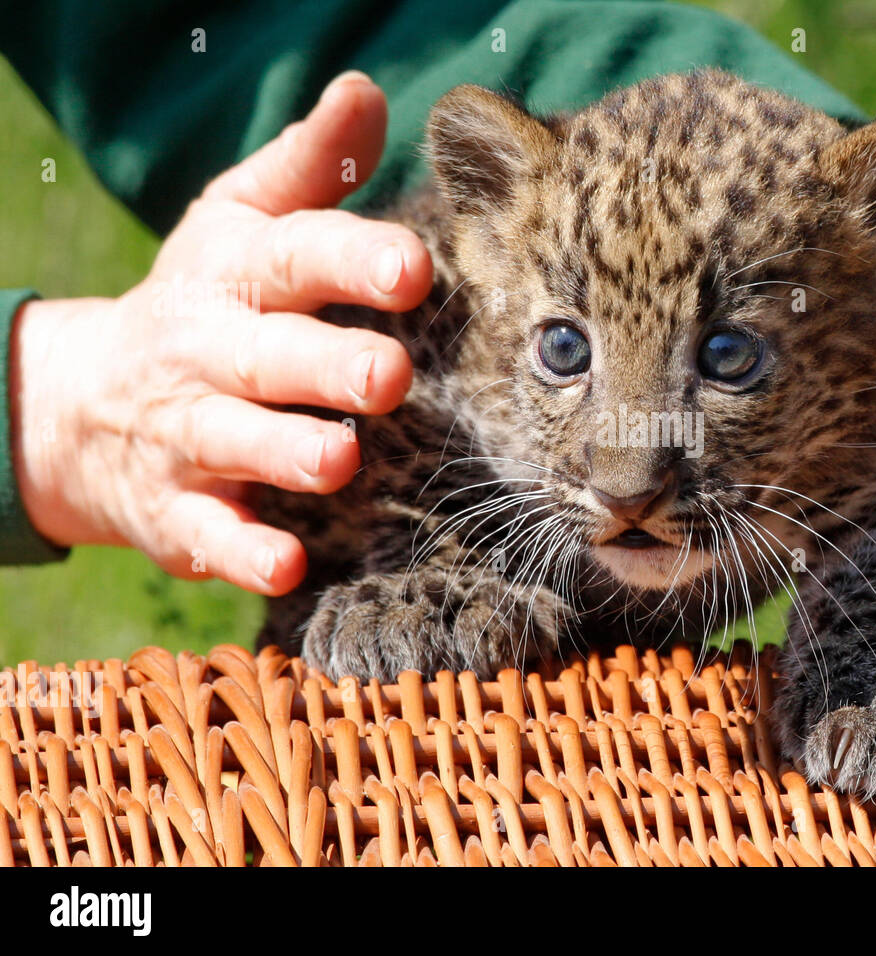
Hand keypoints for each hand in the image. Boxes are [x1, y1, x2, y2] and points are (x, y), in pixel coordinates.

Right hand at [9, 72, 431, 594]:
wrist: (83, 398)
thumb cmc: (206, 300)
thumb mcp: (243, 223)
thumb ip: (312, 168)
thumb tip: (370, 92)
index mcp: (236, 276)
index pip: (294, 256)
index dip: (350, 258)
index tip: (413, 264)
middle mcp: (208, 352)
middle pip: (267, 355)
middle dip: (326, 364)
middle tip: (391, 373)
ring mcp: (186, 434)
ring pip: (234, 443)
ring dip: (285, 451)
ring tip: (340, 458)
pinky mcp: (175, 510)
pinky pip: (206, 534)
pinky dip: (241, 551)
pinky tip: (284, 565)